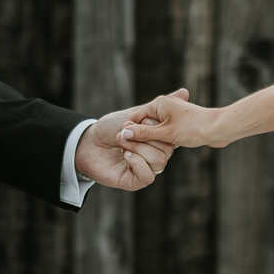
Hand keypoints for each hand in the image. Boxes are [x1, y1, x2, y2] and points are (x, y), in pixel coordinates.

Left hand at [75, 89, 189, 190]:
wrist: (88, 141)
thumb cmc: (111, 128)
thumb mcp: (137, 114)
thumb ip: (160, 107)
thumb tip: (185, 92)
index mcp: (159, 141)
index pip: (172, 137)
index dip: (157, 127)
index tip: (140, 119)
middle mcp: (155, 156)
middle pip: (167, 150)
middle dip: (145, 137)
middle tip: (125, 131)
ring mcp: (146, 169)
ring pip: (159, 162)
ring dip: (138, 148)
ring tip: (121, 141)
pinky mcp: (135, 181)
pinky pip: (148, 176)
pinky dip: (136, 162)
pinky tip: (125, 155)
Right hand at [116, 90, 222, 149]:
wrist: (219, 129)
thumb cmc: (193, 128)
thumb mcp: (165, 133)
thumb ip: (143, 134)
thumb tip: (124, 133)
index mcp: (158, 103)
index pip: (135, 117)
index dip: (129, 131)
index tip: (123, 145)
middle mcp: (164, 106)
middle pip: (143, 123)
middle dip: (140, 136)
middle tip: (131, 151)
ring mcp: (171, 114)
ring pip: (153, 129)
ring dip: (151, 140)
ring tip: (146, 152)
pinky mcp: (179, 123)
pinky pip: (163, 132)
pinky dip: (161, 140)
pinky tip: (160, 150)